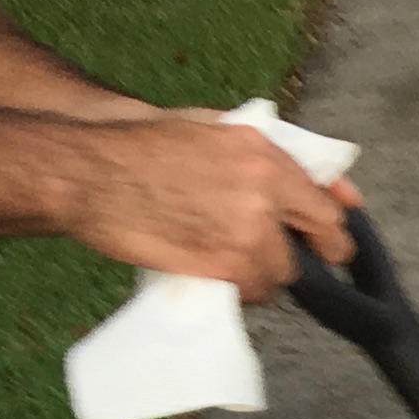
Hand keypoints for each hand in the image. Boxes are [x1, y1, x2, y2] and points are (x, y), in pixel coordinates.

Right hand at [62, 113, 359, 293]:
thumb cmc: (139, 144)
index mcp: (264, 153)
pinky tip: (214, 275)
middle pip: (317, 245)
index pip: (326, 205)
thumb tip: (328, 184)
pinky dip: (238, 290)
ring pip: (281, 274)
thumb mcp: (211, 127)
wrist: (87, 171)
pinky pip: (250, 291)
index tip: (329, 246)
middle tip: (283, 263)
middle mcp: (263, 190)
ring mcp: (245, 230)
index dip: (331, 232)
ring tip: (230, 264)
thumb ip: (269, 151)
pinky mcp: (220, 263)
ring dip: (262, 275)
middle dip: (303, 257)